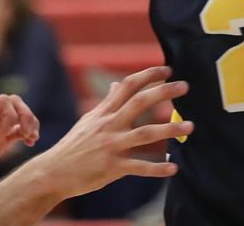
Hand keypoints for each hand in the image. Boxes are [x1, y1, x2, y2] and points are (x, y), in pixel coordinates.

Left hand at [0, 95, 40, 198]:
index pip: (2, 101)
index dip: (10, 113)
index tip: (6, 131)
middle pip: (15, 104)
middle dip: (26, 114)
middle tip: (28, 133)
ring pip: (20, 115)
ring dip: (31, 123)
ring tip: (32, 138)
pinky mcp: (2, 142)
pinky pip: (20, 130)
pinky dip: (29, 133)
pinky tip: (30, 143)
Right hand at [30, 66, 192, 198]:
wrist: (53, 173)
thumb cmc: (74, 146)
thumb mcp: (88, 120)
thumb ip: (107, 103)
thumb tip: (118, 86)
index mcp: (104, 112)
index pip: (128, 86)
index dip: (148, 75)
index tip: (168, 69)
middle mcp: (109, 125)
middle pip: (140, 103)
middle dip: (163, 92)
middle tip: (185, 86)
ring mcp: (111, 146)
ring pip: (145, 134)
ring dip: (169, 129)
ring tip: (190, 126)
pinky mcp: (112, 168)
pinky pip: (139, 167)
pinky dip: (157, 168)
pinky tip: (174, 168)